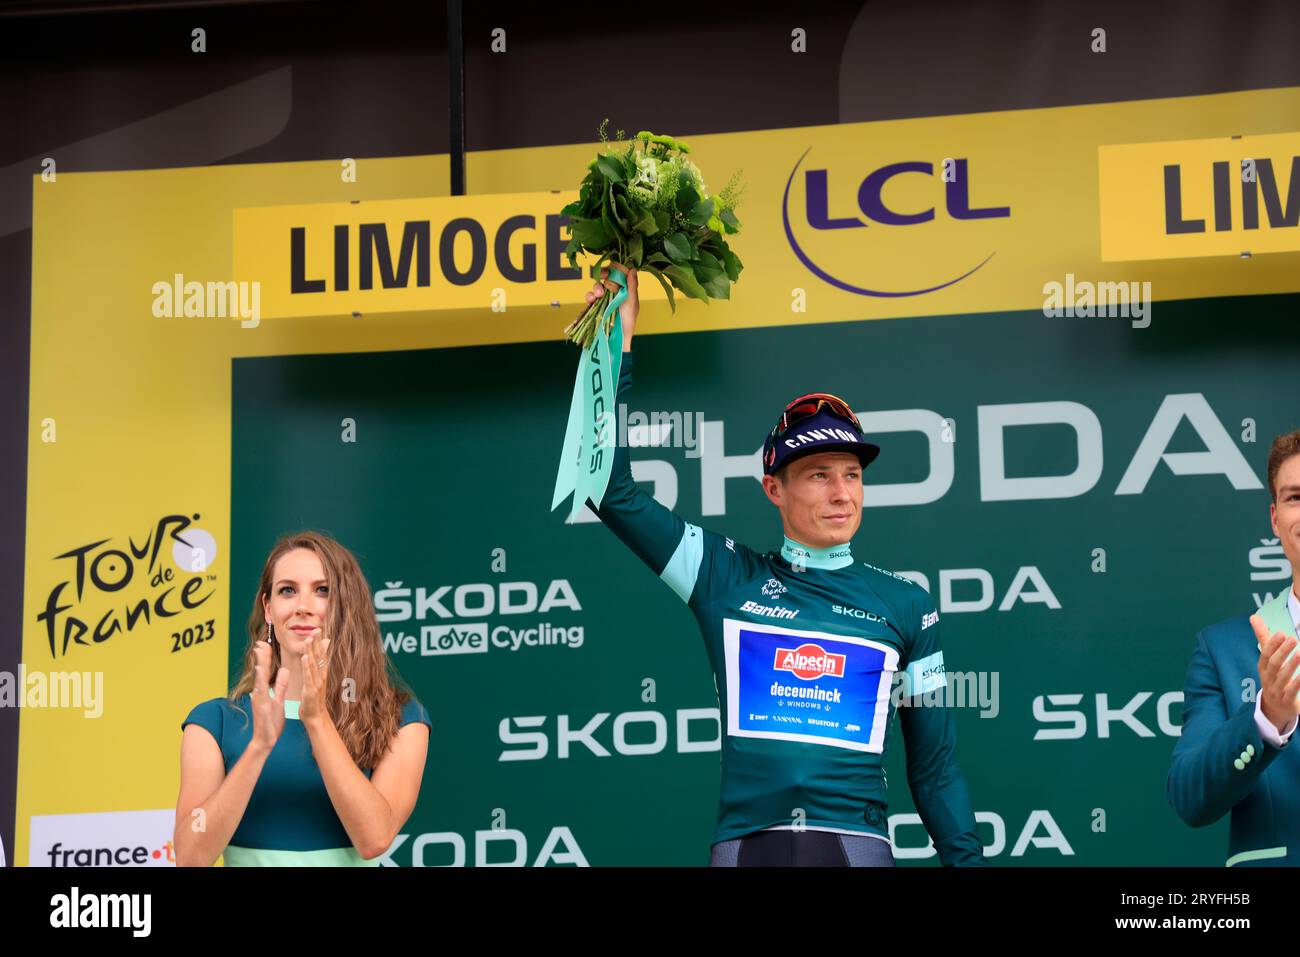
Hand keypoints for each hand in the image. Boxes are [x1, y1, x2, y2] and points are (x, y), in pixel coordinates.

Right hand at [251, 638, 288, 750]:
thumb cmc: (272, 721)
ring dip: (260, 662)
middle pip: (261, 670)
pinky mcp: (260, 704)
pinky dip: (260, 678)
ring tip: (260, 649)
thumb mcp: (279, 700)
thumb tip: (285, 670)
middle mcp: (260, 692)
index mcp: (265, 690)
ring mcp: (259, 697)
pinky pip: (261, 689)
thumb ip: (281, 686)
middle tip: (261, 641)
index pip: (267, 670)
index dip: (267, 657)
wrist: (266, 739)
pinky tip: (261, 669)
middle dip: (261, 656)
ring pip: (260, 677)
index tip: (266, 644)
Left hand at [299, 632, 331, 725]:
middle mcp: (321, 676)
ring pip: (314, 664)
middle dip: (317, 642)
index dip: (319, 642)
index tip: (318, 629)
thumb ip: (319, 666)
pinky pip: (308, 677)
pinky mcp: (310, 690)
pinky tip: (305, 658)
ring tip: (309, 639)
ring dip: (312, 651)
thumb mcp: (317, 680)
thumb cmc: (314, 699)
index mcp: (321, 673)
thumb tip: (322, 654)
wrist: (316, 717)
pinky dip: (307, 667)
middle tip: (316, 628)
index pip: (321, 654)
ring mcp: (317, 683)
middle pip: (319, 656)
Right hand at [585, 262, 637, 349]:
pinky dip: (589, 296)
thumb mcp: (632, 304)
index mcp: (625, 290)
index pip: (619, 273)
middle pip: (606, 276)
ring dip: (596, 287)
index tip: (612, 267)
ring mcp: (604, 299)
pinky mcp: (594, 307)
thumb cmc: (628, 324)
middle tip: (603, 275)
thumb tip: (633, 269)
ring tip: (598, 295)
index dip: (615, 268)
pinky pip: (589, 297)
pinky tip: (592, 300)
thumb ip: (632, 287)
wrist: (617, 340)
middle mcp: (614, 292)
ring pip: (597, 286)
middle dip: (603, 274)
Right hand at [1252, 614, 1299, 733]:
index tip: (1281, 633)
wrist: (1275, 709)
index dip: (1272, 644)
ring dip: (1292, 665)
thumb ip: (1263, 638)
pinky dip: (1297, 684)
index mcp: (1263, 667)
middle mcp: (1268, 678)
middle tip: (1293, 639)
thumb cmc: (1273, 677)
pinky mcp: (1287, 701)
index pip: (1265, 654)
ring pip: (1283, 677)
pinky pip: (1292, 692)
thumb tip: (1253, 616)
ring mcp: (1277, 690)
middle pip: (1274, 664)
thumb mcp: (1267, 659)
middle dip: (1282, 652)